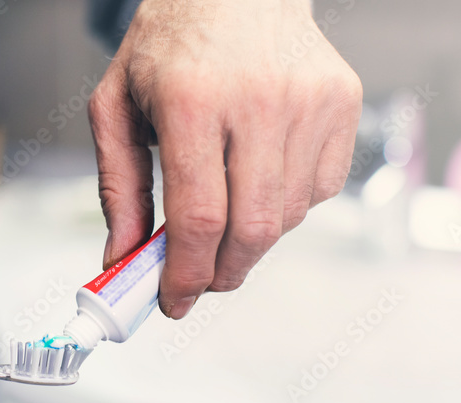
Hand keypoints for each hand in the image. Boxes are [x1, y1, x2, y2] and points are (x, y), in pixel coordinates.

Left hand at [89, 0, 361, 318]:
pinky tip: (257, 180)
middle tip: (198, 281)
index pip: (198, 218)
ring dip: (250, 242)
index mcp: (194, 99)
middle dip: (221, 274)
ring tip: (222, 221)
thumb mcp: (117, 105)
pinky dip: (286, 207)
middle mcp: (260, 100)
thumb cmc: (170, 42)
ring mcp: (310, 102)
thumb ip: (118, 187)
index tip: (172, 301)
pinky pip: (320, 191)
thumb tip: (122, 259)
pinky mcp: (343, 103)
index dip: (184, 275)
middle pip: (251, 230)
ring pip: (287, 218)